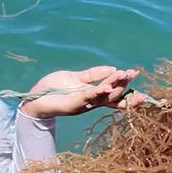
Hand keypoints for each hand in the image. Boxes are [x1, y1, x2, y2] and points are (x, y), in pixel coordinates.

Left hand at [20, 66, 142, 119]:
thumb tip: (112, 68)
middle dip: (123, 84)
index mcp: (92, 95)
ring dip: (113, 87)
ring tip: (123, 75)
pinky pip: (87, 98)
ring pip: (103, 97)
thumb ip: (93, 74)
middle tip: (132, 73)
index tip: (135, 74)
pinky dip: (97, 93)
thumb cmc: (55, 88)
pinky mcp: (73, 105)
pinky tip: (105, 87)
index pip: (113, 92)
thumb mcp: (76, 77)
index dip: (125, 85)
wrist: (36, 98)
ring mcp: (83, 104)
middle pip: (112, 95)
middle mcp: (91, 102)